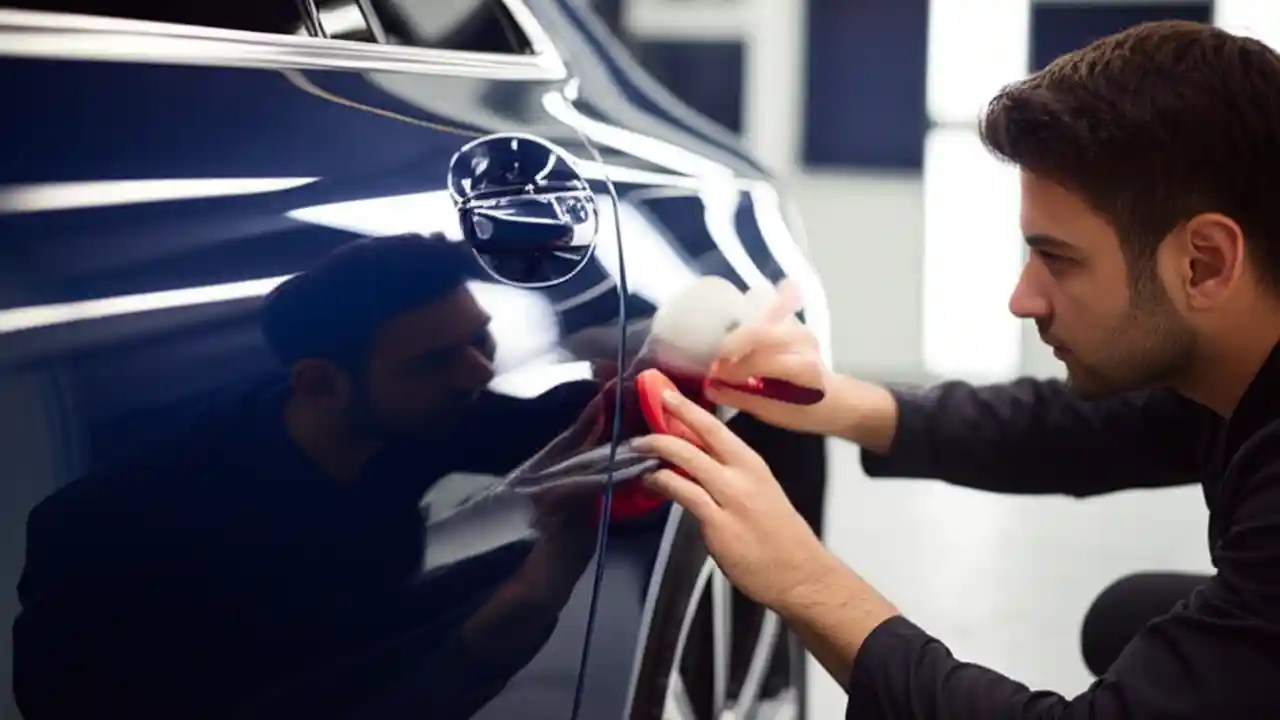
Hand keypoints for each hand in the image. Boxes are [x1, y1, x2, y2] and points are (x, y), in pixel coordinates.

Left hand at [634, 387, 840, 611]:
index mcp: (753, 464)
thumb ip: (728, 476)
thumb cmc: (780, 537)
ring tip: (638, 448)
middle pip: (700, 435)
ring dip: (657, 450)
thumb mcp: (759, 492)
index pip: (716, 427)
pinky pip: (682, 493)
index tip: (667, 393)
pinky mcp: (717, 523)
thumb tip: (693, 461)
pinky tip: (650, 481)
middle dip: (670, 417)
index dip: (689, 408)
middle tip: (647, 408)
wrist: (799, 573)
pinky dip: (661, 482)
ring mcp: (730, 498)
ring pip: (686, 460)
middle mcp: (742, 474)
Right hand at [707, 281, 897, 452]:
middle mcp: (803, 343)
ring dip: (741, 328)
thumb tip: (710, 387)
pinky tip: (744, 309)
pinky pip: (774, 304)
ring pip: (767, 313)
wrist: (836, 400)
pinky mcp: (795, 321)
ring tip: (725, 347)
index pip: (763, 362)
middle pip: (762, 331)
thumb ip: (741, 398)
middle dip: (733, 344)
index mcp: (803, 370)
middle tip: (716, 361)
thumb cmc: (805, 411)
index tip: (716, 377)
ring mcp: (800, 328)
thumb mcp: (774, 414)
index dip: (736, 369)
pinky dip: (757, 304)